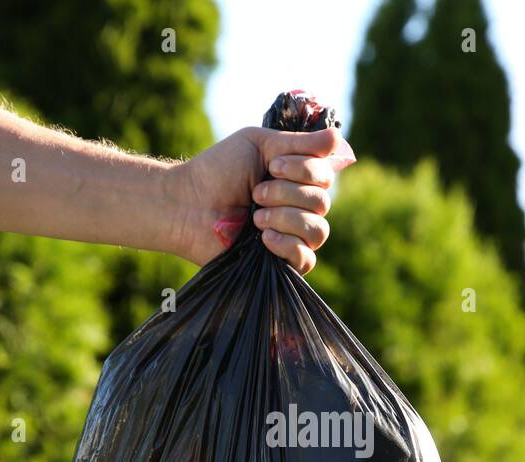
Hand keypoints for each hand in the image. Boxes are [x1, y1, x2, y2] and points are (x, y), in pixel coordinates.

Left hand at [169, 126, 355, 274]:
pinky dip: (287, 245)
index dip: (304, 169)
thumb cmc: (218, 171)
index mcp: (297, 179)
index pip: (326, 175)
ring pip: (318, 230)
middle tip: (255, 193)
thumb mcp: (259, 144)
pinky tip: (264, 238)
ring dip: (285, 218)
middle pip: (322, 202)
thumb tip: (336, 136)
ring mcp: (292, 236)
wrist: (187, 204)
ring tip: (254, 217)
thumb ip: (298, 143)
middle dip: (287, 194)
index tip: (273, 166)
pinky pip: (306, 259)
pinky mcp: (281, 263)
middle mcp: (299, 207)